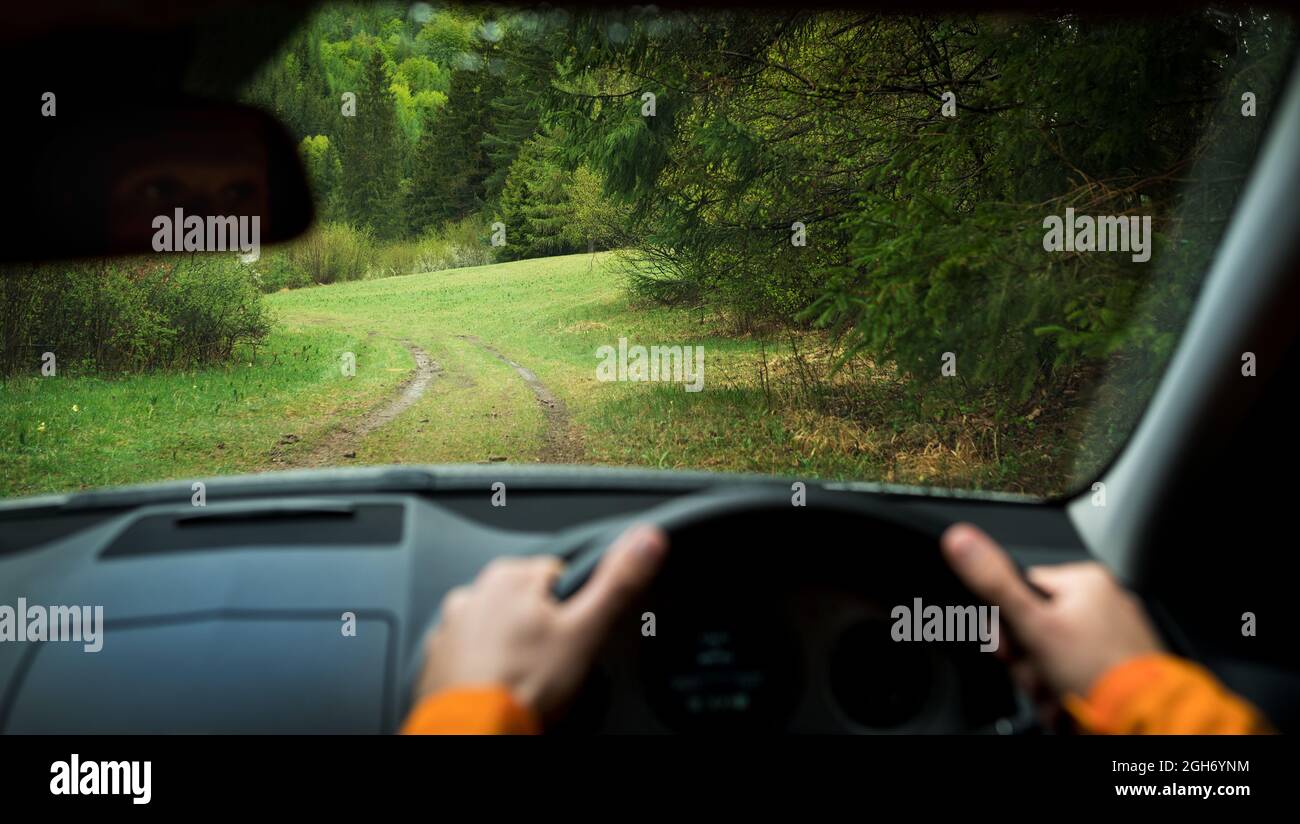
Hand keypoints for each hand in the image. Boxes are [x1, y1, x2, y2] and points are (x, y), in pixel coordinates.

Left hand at [413, 524, 667, 721]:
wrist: (474, 731)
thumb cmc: (523, 685)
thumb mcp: (585, 631)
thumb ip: (617, 583)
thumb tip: (647, 539)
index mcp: (508, 577)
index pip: (556, 576)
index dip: (573, 609)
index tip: (573, 635)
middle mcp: (472, 595)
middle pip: (525, 603)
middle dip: (541, 629)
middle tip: (552, 663)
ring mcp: (451, 630)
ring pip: (496, 630)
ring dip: (511, 649)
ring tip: (526, 679)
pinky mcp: (437, 661)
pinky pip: (469, 657)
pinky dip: (485, 669)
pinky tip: (500, 687)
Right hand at [940, 523, 1162, 706]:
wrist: (1143, 721)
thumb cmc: (1099, 673)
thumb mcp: (1034, 625)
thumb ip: (994, 584)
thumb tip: (960, 539)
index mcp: (1084, 581)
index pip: (1019, 593)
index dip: (1006, 628)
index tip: (1009, 649)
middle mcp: (1103, 602)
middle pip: (1034, 627)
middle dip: (1028, 661)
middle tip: (1040, 676)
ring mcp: (1113, 635)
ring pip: (1051, 654)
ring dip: (1044, 681)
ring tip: (1059, 693)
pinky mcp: (1118, 664)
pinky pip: (1075, 671)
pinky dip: (1067, 689)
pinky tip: (1072, 700)